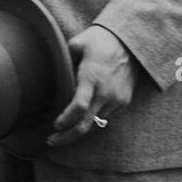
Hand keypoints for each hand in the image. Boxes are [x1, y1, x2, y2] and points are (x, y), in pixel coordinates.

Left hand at [47, 25, 141, 148]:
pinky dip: (92, 121)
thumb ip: (63, 60)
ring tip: (64, 132)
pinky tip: (82, 119)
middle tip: (52, 141)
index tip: (55, 124)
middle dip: (67, 137)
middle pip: (85, 125)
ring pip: (95, 125)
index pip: (78, 107)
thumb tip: (50, 73)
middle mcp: (106, 92)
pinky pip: (105, 118)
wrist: (131, 42)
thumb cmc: (100, 41)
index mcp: (92, 77)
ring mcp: (117, 99)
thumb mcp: (78, 43)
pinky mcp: (124, 102)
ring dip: (79, 130)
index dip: (65, 120)